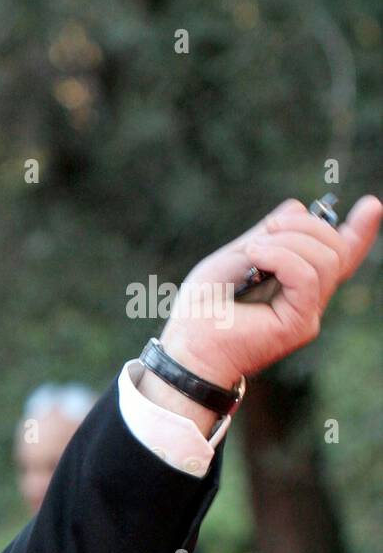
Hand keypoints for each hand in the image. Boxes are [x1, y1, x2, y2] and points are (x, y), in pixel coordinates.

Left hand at [160, 195, 381, 386]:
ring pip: (325, 259)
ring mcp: (307, 313)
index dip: (358, 232)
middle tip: (268, 228)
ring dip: (288, 240)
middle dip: (305, 226)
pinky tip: (255, 256)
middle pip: (334, 249)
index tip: (370, 206)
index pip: (337, 257)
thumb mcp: (233, 258)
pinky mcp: (299, 324)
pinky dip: (281, 257)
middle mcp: (307, 299)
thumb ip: (266, 236)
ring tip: (254, 249)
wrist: (188, 347)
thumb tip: (299, 208)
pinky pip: (307, 277)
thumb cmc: (203, 308)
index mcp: (294, 284)